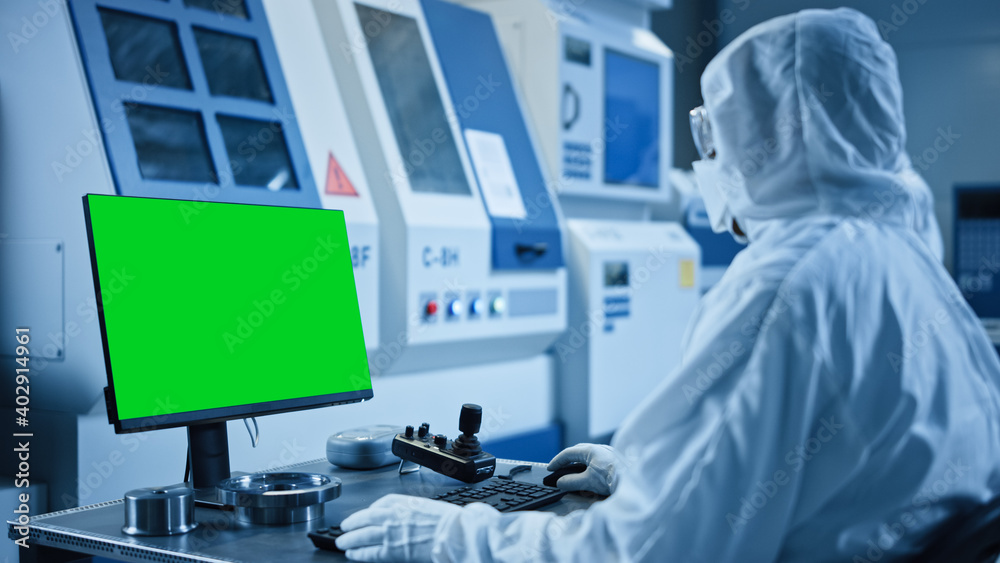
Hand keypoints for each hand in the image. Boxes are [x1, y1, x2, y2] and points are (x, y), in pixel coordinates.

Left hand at [337, 494, 460, 561]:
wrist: (455, 534)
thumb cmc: (450, 523)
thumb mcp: (431, 508)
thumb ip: (418, 511)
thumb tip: (414, 517)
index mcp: (406, 503)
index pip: (382, 503)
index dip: (370, 509)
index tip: (366, 513)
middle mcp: (395, 515)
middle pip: (366, 518)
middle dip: (353, 523)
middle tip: (344, 527)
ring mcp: (392, 533)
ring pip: (363, 534)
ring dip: (350, 538)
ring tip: (342, 542)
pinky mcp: (392, 551)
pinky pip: (370, 552)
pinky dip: (359, 553)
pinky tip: (352, 554)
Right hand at [547, 444, 621, 495]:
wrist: (636, 483)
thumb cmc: (613, 479)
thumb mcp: (588, 482)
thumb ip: (571, 482)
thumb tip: (560, 482)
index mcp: (591, 450)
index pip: (568, 453)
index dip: (557, 461)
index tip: (550, 469)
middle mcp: (601, 449)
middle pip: (579, 451)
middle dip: (568, 460)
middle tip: (560, 468)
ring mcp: (609, 454)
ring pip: (590, 456)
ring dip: (580, 463)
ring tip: (574, 473)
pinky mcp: (617, 461)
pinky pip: (598, 460)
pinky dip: (590, 466)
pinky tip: (592, 474)